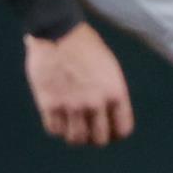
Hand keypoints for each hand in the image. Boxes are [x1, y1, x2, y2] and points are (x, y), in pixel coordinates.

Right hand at [24, 22, 134, 146]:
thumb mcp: (109, 69)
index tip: (108, 130)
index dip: (115, 133)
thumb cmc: (86, 46)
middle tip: (88, 130)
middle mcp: (96, 103)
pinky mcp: (50, 104)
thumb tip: (108, 117)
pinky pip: (55, 130)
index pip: (122, 130)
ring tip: (72, 125)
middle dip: (94, 137)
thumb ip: (110, 94)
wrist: (58, 31)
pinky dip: (57, 127)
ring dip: (74, 135)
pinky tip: (58, 117)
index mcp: (115, 93)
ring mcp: (72, 106)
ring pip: (76, 139)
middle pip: (99, 140)